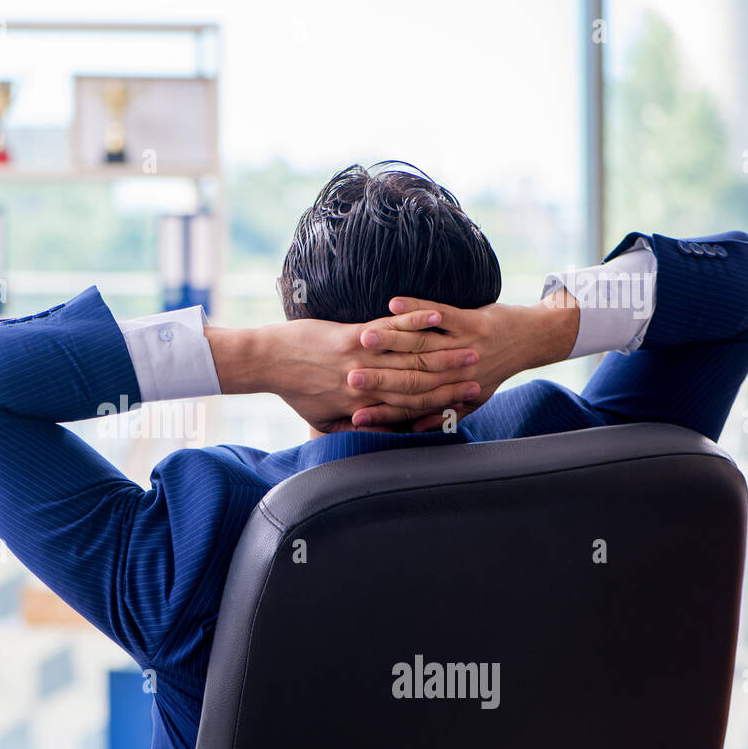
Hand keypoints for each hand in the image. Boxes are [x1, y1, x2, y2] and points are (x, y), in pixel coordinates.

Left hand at [209, 307, 481, 433]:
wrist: (266, 362)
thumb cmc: (293, 390)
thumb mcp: (320, 418)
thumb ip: (348, 426)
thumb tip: (372, 432)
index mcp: (362, 407)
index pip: (411, 407)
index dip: (442, 404)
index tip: (468, 398)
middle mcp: (366, 386)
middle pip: (418, 383)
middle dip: (454, 379)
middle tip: (482, 373)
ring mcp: (359, 360)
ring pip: (409, 358)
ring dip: (444, 353)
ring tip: (472, 348)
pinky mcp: (349, 337)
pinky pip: (388, 329)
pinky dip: (414, 321)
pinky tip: (437, 316)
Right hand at [348, 295, 578, 430]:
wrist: (531, 339)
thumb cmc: (495, 370)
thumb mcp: (472, 400)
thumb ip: (443, 415)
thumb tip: (416, 430)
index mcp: (453, 394)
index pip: (410, 407)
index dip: (382, 413)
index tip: (355, 416)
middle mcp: (457, 373)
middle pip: (410, 378)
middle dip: (377, 379)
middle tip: (348, 379)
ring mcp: (465, 346)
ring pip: (421, 346)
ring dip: (390, 341)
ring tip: (362, 340)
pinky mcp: (473, 322)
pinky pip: (440, 315)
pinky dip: (415, 309)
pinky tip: (393, 304)